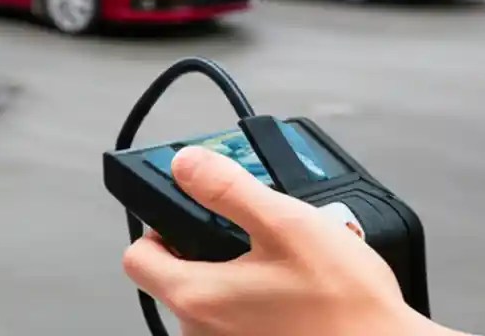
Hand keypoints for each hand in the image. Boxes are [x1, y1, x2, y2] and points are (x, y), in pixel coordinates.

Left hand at [122, 147, 460, 335]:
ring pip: (212, 305)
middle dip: (207, 254)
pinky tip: (295, 297)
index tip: (189, 218)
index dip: (158, 230)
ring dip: (238, 282)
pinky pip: (238, 326)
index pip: (138, 258)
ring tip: (285, 269)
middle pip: (176, 281)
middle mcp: (201, 334)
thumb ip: (228, 189)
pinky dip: (257, 309)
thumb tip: (186, 165)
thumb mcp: (287, 224)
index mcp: (197, 298)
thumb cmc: (346, 306)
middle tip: (254, 239)